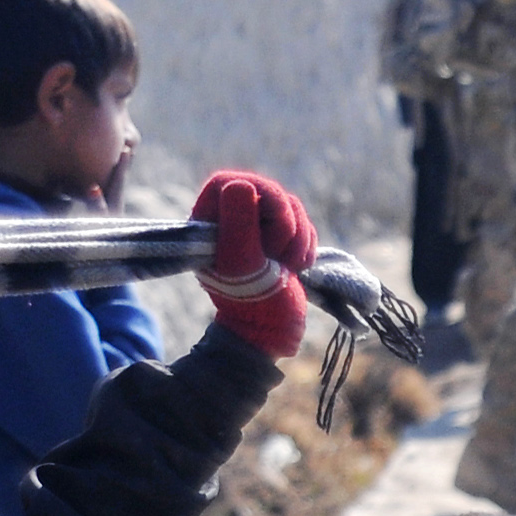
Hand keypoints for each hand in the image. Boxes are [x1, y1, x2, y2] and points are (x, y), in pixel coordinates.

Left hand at [193, 170, 316, 360]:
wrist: (273, 333)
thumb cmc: (253, 304)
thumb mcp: (244, 265)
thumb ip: (239, 225)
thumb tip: (239, 184)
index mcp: (208, 223)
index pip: (230, 182)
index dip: (258, 196)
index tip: (272, 227)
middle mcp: (228, 221)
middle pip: (266, 191)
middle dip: (285, 222)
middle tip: (282, 255)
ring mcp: (256, 229)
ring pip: (289, 206)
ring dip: (299, 236)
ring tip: (291, 267)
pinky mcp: (279, 239)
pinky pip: (302, 223)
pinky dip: (307, 244)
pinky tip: (299, 268)